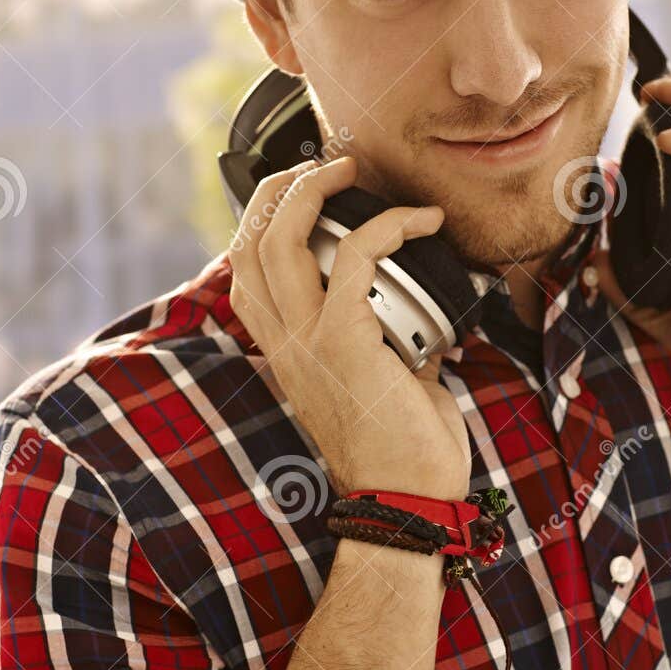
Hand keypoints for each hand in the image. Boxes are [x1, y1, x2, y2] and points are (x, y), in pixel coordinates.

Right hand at [228, 154, 471, 499]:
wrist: (410, 503)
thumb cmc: (405, 452)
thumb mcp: (387, 381)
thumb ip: (388, 340)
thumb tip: (426, 312)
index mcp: (284, 352)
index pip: (243, 270)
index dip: (261, 218)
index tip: (303, 191)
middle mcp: (283, 343)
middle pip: (249, 240)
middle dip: (278, 188)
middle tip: (325, 166)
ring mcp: (307, 341)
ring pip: (280, 237)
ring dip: (314, 190)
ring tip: (351, 170)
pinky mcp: (345, 340)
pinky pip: (356, 256)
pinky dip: (389, 225)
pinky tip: (421, 220)